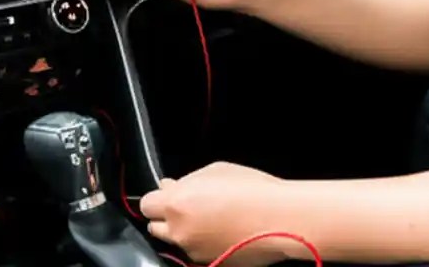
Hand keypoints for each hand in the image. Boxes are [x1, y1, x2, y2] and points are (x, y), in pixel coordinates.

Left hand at [141, 162, 300, 266]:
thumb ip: (186, 182)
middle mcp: (179, 232)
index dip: (159, 198)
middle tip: (188, 206)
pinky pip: (196, 252)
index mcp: (176, 204)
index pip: (146, 204)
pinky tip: (223, 231)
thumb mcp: (216, 171)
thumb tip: (169, 186)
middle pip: (155, 227)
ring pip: (176, 241)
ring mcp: (194, 252)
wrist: (282, 220)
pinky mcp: (210, 264)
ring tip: (211, 219)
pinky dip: (203, 243)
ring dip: (184, 231)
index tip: (169, 194)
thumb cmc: (253, 190)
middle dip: (167, 216)